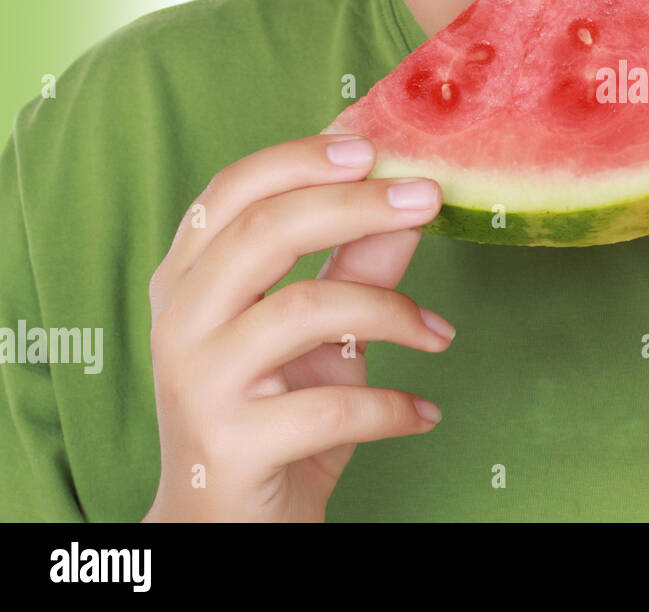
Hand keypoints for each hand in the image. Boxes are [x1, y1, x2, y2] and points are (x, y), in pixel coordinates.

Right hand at [143, 134, 452, 521]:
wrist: (230, 527)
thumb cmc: (276, 415)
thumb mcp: (324, 336)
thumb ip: (358, 266)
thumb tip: (411, 200)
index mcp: (189, 281)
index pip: (231, 192)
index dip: (300, 159)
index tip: (371, 148)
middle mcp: (180, 323)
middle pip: (265, 232)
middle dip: (356, 206)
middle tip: (428, 198)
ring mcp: (198, 384)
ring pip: (303, 310)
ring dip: (392, 313)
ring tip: (440, 334)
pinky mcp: (230, 446)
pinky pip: (332, 405)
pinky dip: (393, 406)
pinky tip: (424, 413)